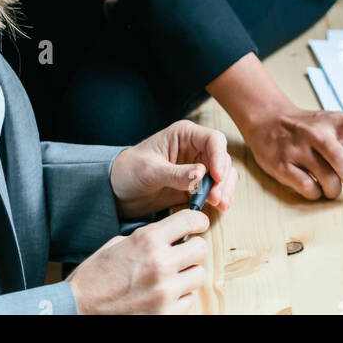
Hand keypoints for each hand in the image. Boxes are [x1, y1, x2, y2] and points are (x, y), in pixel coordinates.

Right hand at [67, 208, 209, 314]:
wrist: (80, 308)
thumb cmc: (96, 276)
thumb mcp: (119, 243)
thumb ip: (148, 237)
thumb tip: (171, 235)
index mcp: (147, 240)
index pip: (189, 221)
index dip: (197, 220)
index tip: (198, 224)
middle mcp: (160, 263)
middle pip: (200, 248)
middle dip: (193, 248)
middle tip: (183, 252)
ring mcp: (165, 291)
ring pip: (198, 275)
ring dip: (188, 273)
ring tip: (171, 275)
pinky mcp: (167, 314)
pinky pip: (189, 299)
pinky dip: (180, 296)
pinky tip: (164, 293)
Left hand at [109, 119, 236, 220]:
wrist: (118, 190)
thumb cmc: (129, 171)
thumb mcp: (150, 171)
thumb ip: (176, 174)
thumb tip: (201, 174)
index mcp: (184, 135)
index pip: (213, 139)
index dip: (219, 157)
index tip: (216, 177)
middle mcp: (194, 148)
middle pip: (222, 158)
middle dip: (223, 178)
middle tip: (217, 198)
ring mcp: (197, 167)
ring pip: (222, 175)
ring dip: (224, 189)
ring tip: (219, 205)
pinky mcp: (196, 185)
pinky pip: (214, 189)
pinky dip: (218, 197)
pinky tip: (216, 207)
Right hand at [239, 107, 342, 200]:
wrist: (266, 117)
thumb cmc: (306, 126)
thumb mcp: (333, 122)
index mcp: (335, 121)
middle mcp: (317, 132)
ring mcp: (298, 148)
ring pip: (328, 182)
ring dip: (332, 190)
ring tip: (327, 183)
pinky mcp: (282, 164)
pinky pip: (308, 189)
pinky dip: (314, 193)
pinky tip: (311, 184)